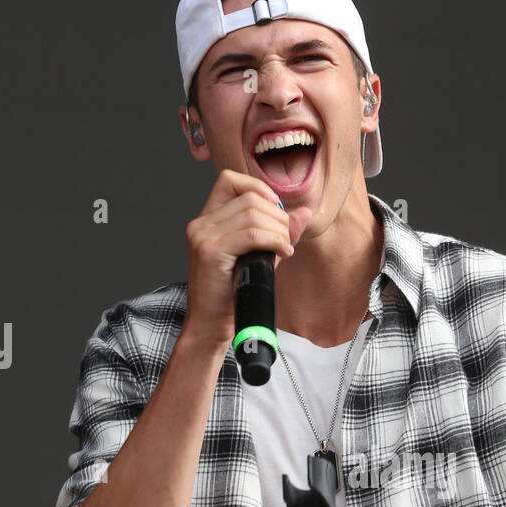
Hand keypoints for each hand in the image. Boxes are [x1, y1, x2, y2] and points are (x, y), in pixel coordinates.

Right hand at [183, 169, 312, 347]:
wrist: (211, 326)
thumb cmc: (233, 295)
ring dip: (278, 230)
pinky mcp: (210, 252)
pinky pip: (251, 234)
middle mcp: (201, 223)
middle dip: (277, 216)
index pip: (230, 180)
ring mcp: (202, 236)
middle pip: (249, 197)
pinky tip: (282, 253)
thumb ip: (279, 233)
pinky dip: (273, 241)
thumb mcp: (260, 257)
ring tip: (284, 249)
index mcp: (207, 220)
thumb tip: (305, 211)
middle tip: (286, 240)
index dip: (259, 189)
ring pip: (252, 213)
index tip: (277, 213)